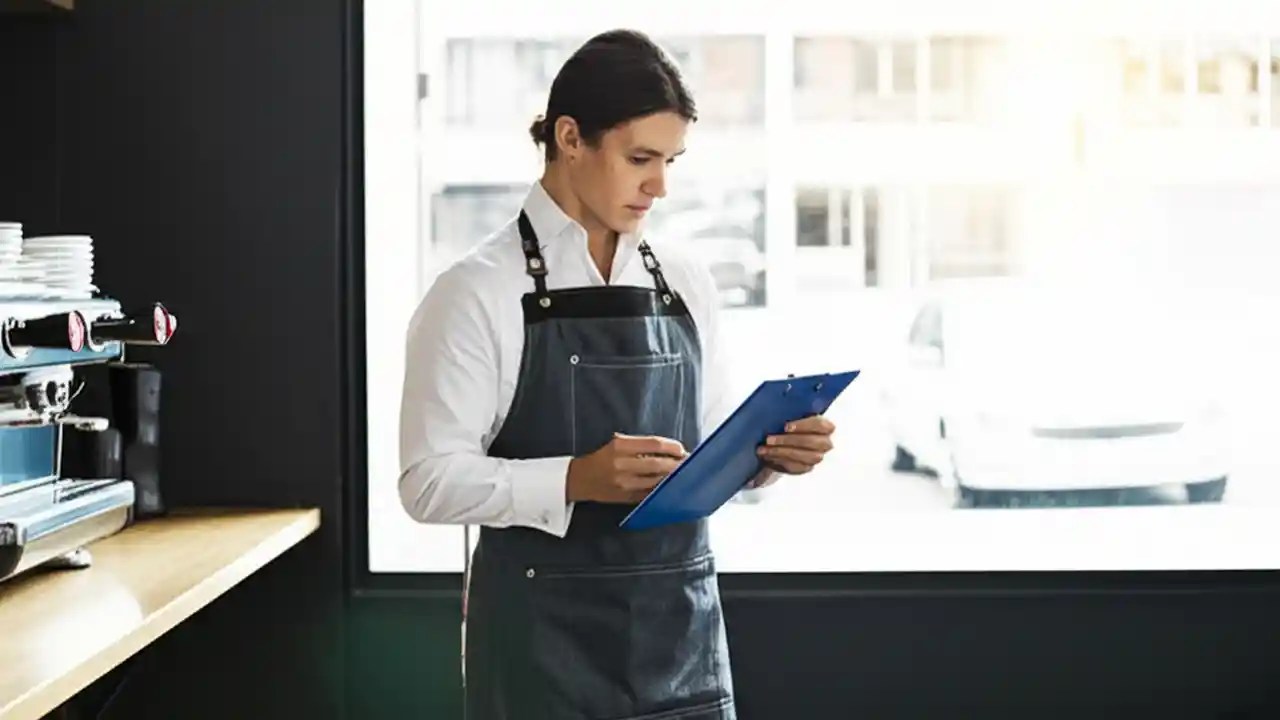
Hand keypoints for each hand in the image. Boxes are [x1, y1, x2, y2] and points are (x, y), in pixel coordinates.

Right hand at [566, 433, 687, 503]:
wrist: (580, 479)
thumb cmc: (602, 458)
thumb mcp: (616, 444)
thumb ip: (640, 445)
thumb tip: (669, 449)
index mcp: (620, 446)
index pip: (654, 444)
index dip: (672, 446)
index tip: (682, 449)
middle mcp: (621, 464)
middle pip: (658, 463)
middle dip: (676, 464)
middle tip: (688, 463)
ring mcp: (624, 483)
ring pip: (656, 480)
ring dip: (672, 478)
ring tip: (682, 474)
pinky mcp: (626, 497)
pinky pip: (650, 493)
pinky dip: (662, 489)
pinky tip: (669, 486)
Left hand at [756, 415, 835, 475]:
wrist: (781, 441)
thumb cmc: (787, 424)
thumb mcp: (790, 415)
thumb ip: (790, 413)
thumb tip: (779, 409)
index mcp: (824, 425)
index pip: (820, 424)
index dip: (804, 426)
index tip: (786, 427)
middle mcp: (824, 442)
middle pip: (813, 442)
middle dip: (789, 440)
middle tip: (769, 439)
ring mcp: (817, 457)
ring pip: (805, 457)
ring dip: (782, 452)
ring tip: (765, 449)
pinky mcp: (806, 468)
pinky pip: (796, 467)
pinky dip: (781, 461)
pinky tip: (768, 456)